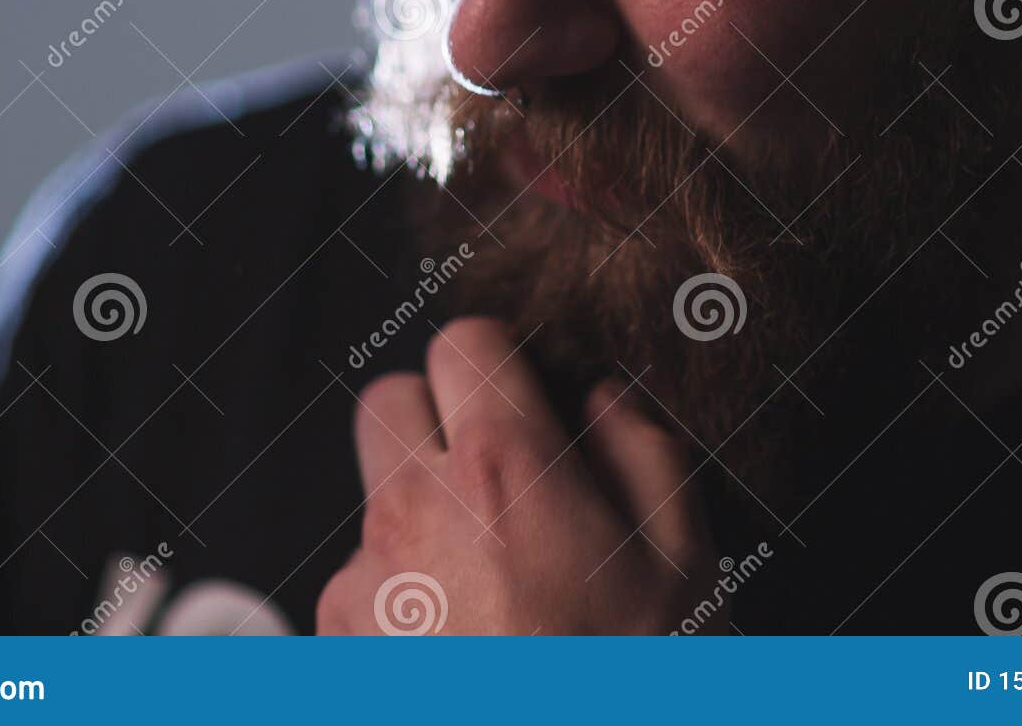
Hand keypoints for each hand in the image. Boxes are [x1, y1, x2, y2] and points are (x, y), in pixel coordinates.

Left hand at [315, 316, 725, 634]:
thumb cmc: (628, 681)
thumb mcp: (681, 559)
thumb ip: (641, 446)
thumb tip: (600, 395)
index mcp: (504, 469)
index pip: (463, 341)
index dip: (498, 362)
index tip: (523, 396)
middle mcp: (417, 511)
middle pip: (390, 401)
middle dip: (435, 417)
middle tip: (490, 469)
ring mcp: (368, 582)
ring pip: (371, 495)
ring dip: (416, 511)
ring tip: (487, 580)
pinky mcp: (340, 646)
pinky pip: (357, 582)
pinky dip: (396, 592)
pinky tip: (459, 639)